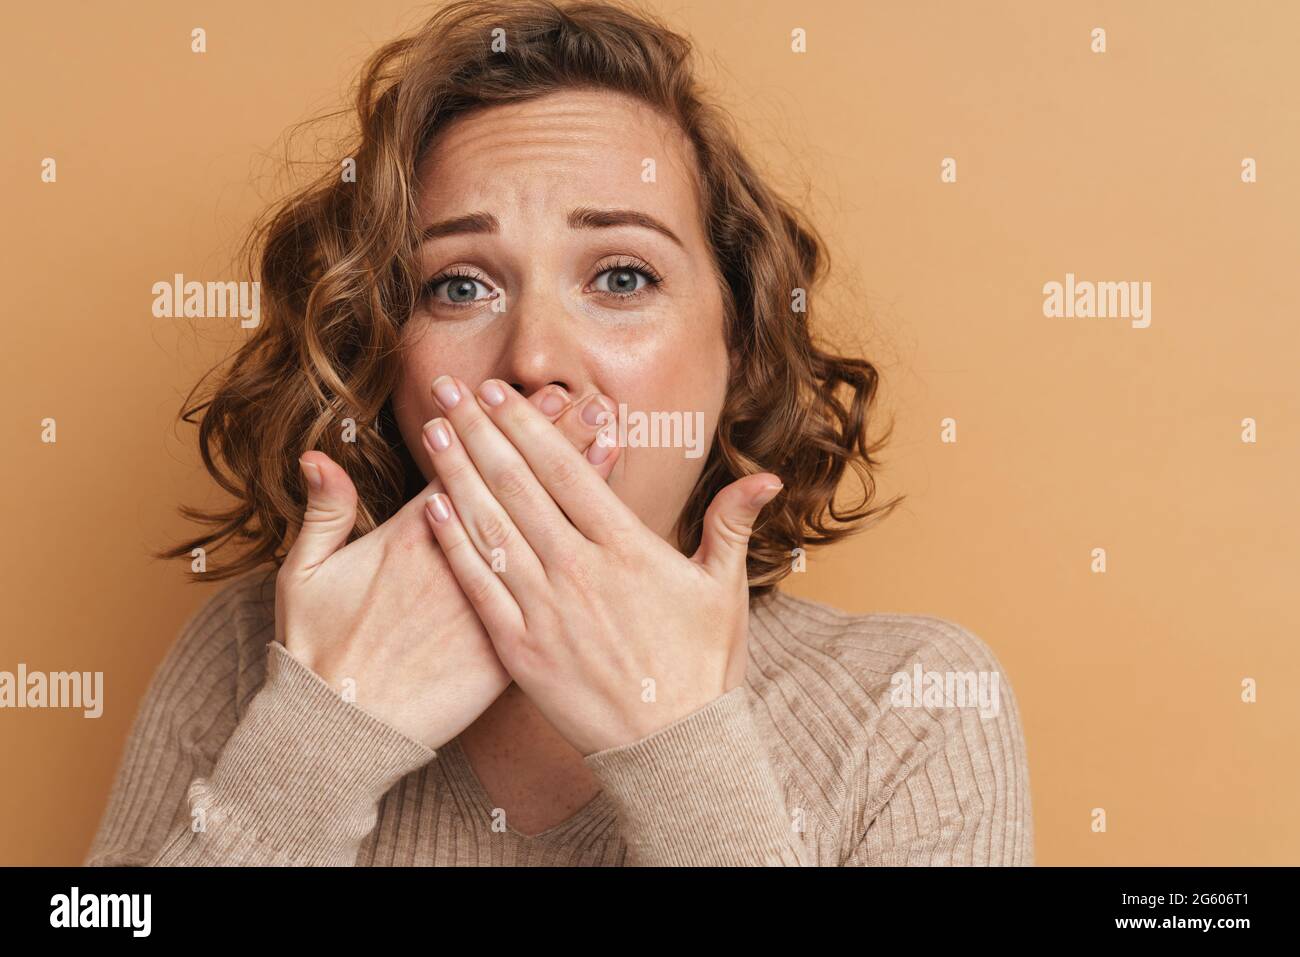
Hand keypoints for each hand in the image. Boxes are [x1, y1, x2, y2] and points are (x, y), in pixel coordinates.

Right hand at [274, 382, 619, 749]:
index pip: (468, 467)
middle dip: (553, 438)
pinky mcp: (508, 647)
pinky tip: (611, 527)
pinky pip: (554, 592)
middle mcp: (460, 561)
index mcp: (412, 536)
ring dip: (576, 481)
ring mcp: (489, 602)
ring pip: (543, 529)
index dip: (502, 429)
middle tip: (591, 399)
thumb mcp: (303, 575)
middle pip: (515, 487)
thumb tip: (317, 454)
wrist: (343, 730)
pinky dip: (581, 555)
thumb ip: (322, 512)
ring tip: (608, 436)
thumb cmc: (319, 651)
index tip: (534, 393)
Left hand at [419, 375, 782, 754]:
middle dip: (480, 430)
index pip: (566, 468)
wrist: (674, 750)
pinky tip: (433, 510)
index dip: (526, 423)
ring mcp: (546, 610)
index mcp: (627, 548)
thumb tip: (767, 476)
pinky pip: (480, 587)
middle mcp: (580, 569)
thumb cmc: (702, 668)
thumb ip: (732, 525)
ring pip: (492, 527)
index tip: (498, 391)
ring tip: (434, 431)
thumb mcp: (724, 591)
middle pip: (519, 484)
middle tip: (448, 388)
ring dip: (458, 475)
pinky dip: (454, 546)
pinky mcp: (521, 650)